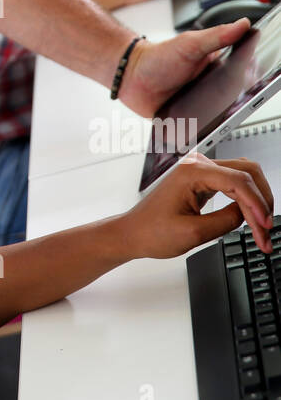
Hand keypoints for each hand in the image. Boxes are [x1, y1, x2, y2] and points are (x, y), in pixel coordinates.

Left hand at [117, 18, 251, 117]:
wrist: (130, 76)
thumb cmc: (158, 58)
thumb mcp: (190, 44)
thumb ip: (216, 36)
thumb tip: (242, 24)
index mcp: (216, 65)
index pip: (240, 73)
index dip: (247, 78)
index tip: (248, 79)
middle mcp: (211, 85)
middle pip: (232, 98)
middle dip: (231, 101)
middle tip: (224, 97)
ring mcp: (201, 103)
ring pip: (218, 116)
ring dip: (217, 117)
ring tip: (208, 111)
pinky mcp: (189, 120)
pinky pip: (200, 128)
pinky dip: (200, 129)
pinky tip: (197, 125)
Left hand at [117, 152, 273, 257]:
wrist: (133, 233)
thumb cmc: (152, 231)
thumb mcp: (193, 233)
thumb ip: (225, 221)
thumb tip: (247, 215)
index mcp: (192, 171)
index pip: (238, 180)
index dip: (256, 204)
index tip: (264, 226)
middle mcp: (197, 165)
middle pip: (247, 173)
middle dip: (262, 202)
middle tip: (266, 231)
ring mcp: (201, 172)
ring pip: (244, 179)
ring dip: (257, 203)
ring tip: (262, 232)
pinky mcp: (203, 181)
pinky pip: (234, 186)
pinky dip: (246, 204)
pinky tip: (252, 222)